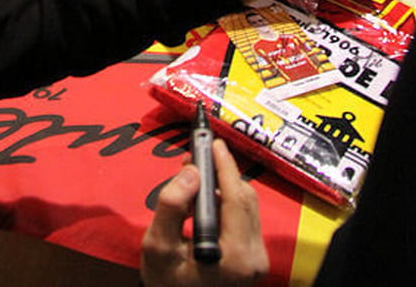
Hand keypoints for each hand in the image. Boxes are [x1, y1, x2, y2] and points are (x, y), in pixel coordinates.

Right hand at [141, 139, 268, 285]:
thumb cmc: (166, 284)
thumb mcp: (158, 246)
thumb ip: (172, 206)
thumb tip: (192, 171)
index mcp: (236, 257)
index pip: (235, 197)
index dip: (224, 165)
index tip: (212, 142)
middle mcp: (254, 258)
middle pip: (243, 198)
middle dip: (221, 171)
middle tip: (196, 155)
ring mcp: (257, 260)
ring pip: (246, 204)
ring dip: (223, 184)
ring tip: (195, 176)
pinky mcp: (254, 258)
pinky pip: (244, 216)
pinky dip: (226, 200)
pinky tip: (205, 197)